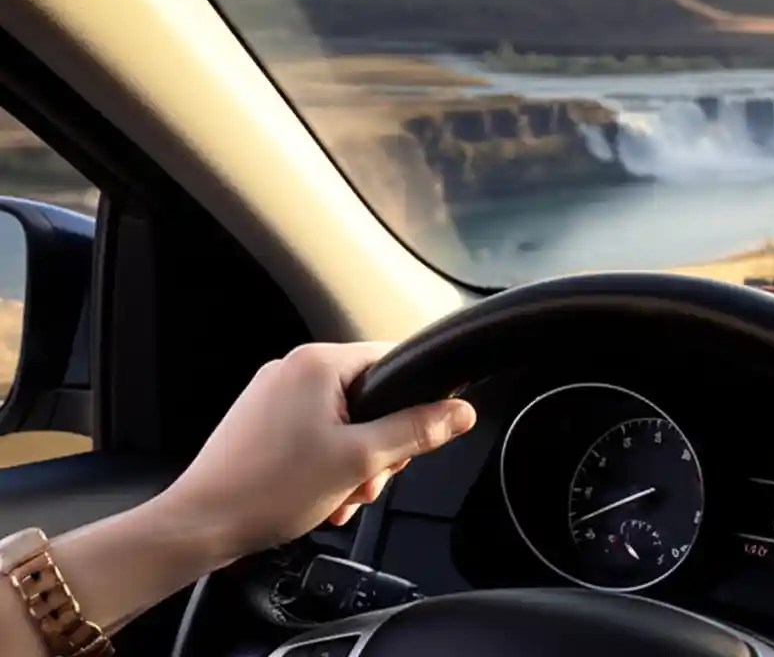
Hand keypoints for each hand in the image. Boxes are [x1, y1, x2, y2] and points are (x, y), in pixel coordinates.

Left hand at [156, 342, 475, 559]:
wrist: (199, 525)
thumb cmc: (269, 489)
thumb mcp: (361, 460)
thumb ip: (417, 431)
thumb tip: (460, 411)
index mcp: (317, 364)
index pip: (393, 361)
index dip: (415, 402)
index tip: (415, 440)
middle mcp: (293, 370)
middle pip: (370, 398)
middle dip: (379, 447)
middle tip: (366, 481)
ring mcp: (273, 396)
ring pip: (344, 423)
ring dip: (354, 464)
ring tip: (337, 496)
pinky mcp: (261, 423)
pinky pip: (315, 435)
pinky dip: (326, 465)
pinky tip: (319, 496)